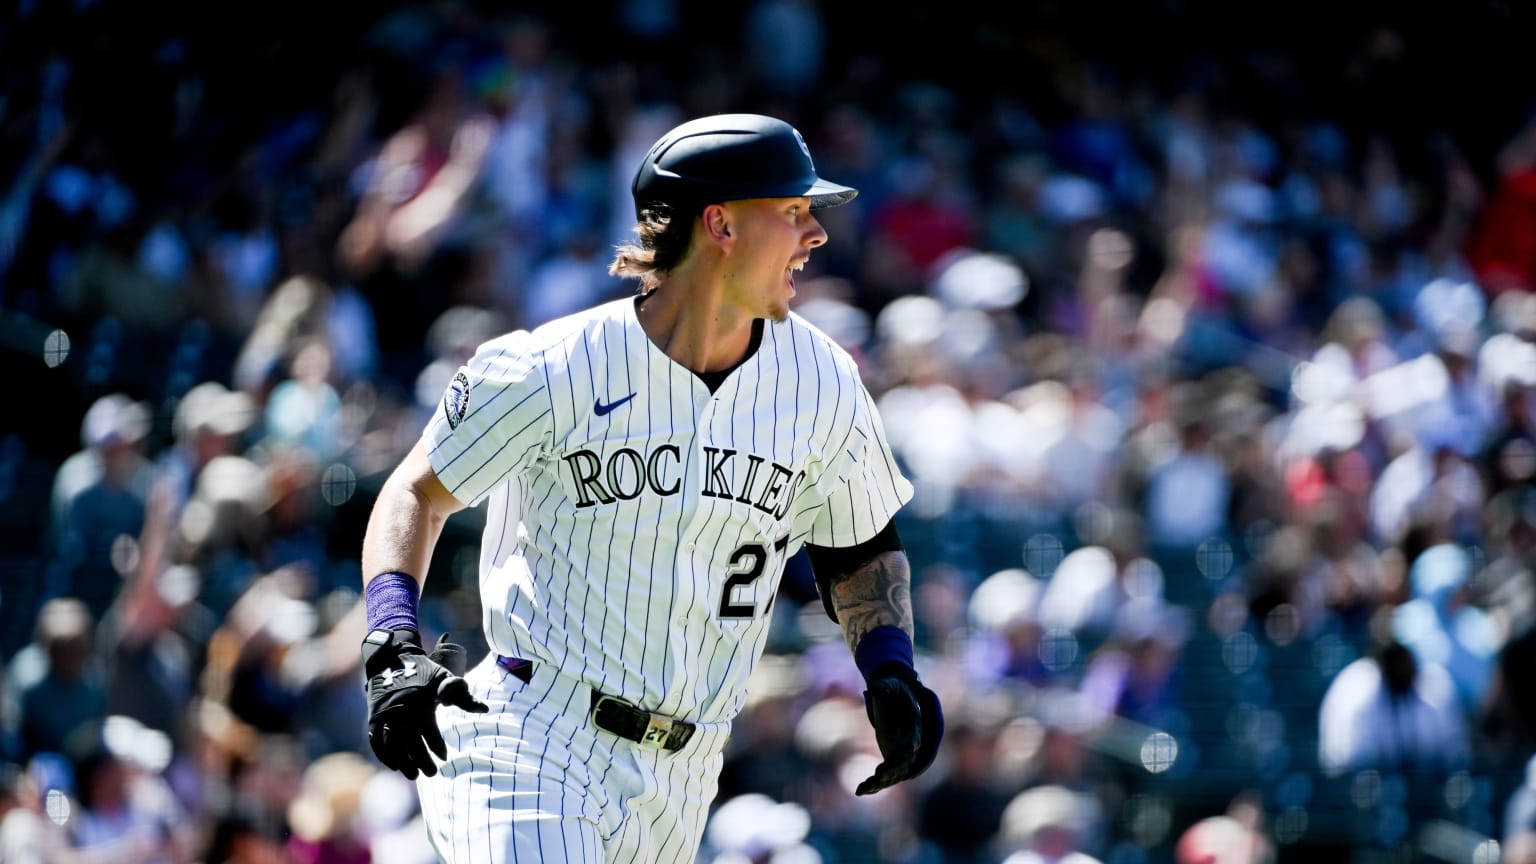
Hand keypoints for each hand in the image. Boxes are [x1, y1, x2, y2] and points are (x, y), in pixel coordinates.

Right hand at [362, 629, 487, 778]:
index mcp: (420, 703)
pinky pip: (376, 741)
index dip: (437, 746)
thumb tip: (485, 709)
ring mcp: (385, 715)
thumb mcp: (444, 679)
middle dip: (422, 760)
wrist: (393, 659)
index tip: (445, 757)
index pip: (429, 731)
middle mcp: (401, 711)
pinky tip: (394, 766)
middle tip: (433, 774)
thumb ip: (463, 696)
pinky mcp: (374, 717)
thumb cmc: (424, 671)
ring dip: (403, 762)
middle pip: (411, 742)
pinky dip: (384, 755)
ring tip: (414, 775)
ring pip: (393, 745)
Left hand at [856, 664, 942, 794]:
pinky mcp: (891, 762)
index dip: (911, 743)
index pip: (914, 736)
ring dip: (881, 781)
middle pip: (906, 760)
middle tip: (880, 773)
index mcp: (913, 725)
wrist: (894, 699)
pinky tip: (860, 790)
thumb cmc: (894, 691)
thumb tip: (875, 687)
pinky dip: (873, 785)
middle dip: (895, 768)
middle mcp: (910, 744)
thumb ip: (884, 687)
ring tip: (865, 787)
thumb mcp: (889, 685)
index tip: (908, 748)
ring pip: (894, 773)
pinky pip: (884, 777)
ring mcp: (901, 755)